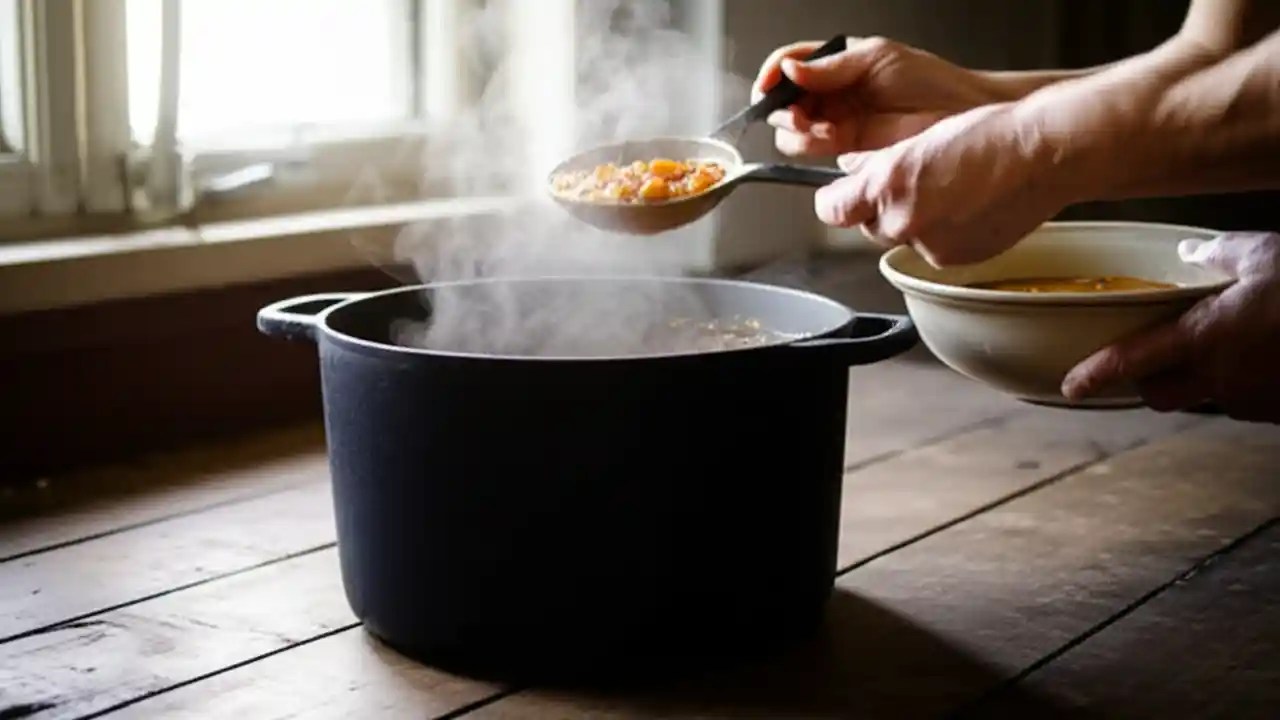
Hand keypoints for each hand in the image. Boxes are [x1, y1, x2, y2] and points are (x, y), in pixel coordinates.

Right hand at [752, 36, 1007, 157]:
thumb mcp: (877, 59)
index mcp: (837, 62)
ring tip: (821, 128)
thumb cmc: (929, 80)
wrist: (958, 115)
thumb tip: (790, 69)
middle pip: (784, 99)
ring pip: (792, 128)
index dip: (772, 73)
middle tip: (799, 113)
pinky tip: (832, 139)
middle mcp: (831, 91)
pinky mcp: (845, 148)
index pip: (790, 63)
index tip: (766, 86)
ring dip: (797, 129)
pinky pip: (811, 148)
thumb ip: (831, 66)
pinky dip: (811, 145)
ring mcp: (836, 120)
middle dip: (784, 107)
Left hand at [813, 102, 1074, 265]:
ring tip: (946, 191)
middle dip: (880, 208)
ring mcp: (929, 245)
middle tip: (912, 183)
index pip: (831, 209)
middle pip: (867, 225)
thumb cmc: (990, 135)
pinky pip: (931, 250)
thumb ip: (878, 163)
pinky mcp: (954, 260)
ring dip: (912, 222)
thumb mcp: (918, 136)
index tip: (839, 195)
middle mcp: (903, 220)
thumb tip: (852, 172)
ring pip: (900, 238)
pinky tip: (965, 207)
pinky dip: (940, 234)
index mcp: (888, 184)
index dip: (836, 200)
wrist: (1043, 155)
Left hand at [1063, 232, 1279, 423]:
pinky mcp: (1277, 411)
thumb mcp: (1267, 256)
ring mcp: (1251, 401)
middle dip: (1148, 382)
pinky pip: (1248, 398)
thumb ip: (1220, 253)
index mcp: (1202, 339)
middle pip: (1160, 394)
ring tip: (1231, 344)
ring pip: (1207, 397)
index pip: (1129, 362)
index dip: (1094, 375)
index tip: (1072, 387)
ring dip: (1202, 378)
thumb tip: (1190, 250)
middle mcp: (1219, 378)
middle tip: (1154, 359)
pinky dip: (1245, 380)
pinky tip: (1265, 354)